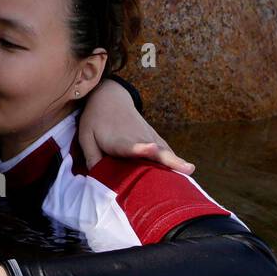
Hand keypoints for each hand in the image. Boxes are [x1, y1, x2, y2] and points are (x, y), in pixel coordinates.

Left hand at [78, 78, 193, 174]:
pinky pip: (167, 152)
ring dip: (177, 163)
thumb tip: (99, 178)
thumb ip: (92, 157)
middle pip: (157, 150)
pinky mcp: (156, 138)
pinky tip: (185, 171)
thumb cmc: (95, 120)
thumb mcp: (86, 137)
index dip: (142, 149)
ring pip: (166, 152)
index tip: (153, 149)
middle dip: (171, 160)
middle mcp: (139, 138)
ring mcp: (150, 137)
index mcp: (120, 140)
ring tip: (191, 173)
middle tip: (188, 169)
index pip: (132, 146)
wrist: (109, 98)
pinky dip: (176, 161)